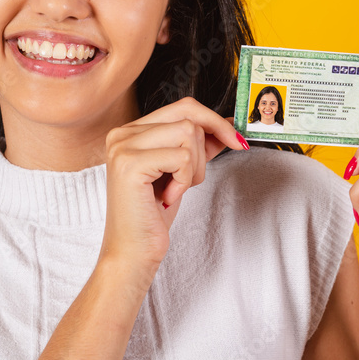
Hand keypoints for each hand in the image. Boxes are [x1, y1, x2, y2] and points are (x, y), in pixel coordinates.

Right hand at [98, 97, 247, 269]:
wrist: (132, 252)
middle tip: (195, 178)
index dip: (214, 122)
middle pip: (187, 114)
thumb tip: (226, 124)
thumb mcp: (180, 171)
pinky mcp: (130, 164)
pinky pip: (182, 157)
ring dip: (194, 167)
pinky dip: (185, 180)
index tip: (236, 139)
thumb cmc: (151, 216)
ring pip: (188, 133)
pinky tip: (168, 197)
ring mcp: (123, 147)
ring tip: (176, 189)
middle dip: (207, 145)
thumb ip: (199, 145)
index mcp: (130, 131)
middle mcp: (122, 134)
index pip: (182, 107)